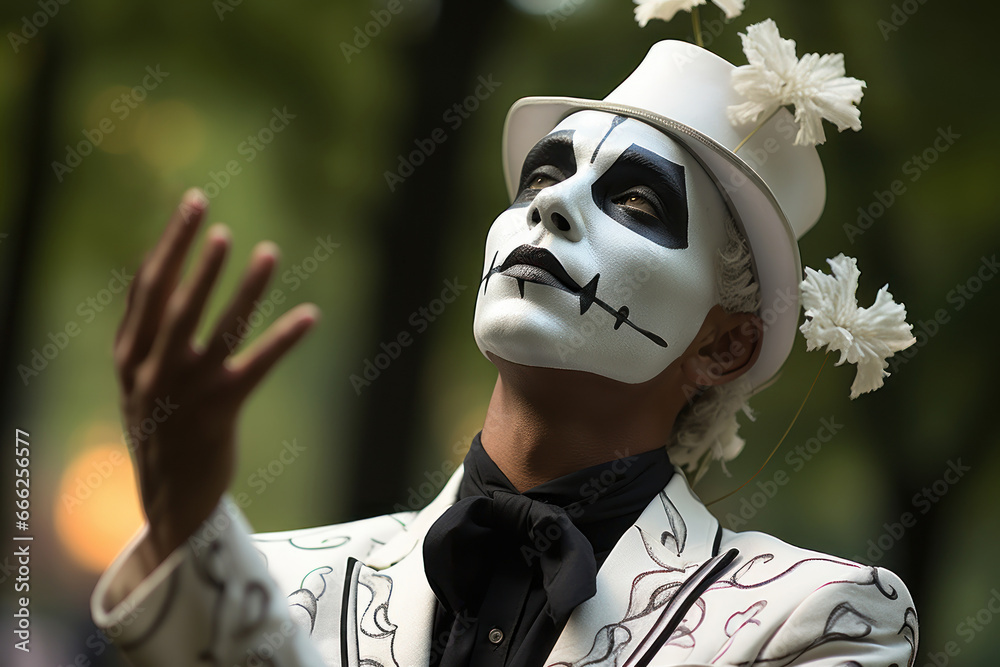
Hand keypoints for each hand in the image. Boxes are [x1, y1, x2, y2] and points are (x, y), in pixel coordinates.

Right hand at [114, 189, 318, 563]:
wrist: (169, 499)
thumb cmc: (161, 427)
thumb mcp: (140, 379)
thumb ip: (148, 332)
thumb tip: (170, 270)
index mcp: (129, 357)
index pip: (148, 288)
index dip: (171, 243)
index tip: (194, 204)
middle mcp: (152, 371)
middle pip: (176, 302)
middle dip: (198, 257)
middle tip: (221, 220)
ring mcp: (186, 392)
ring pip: (219, 329)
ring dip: (245, 289)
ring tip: (268, 253)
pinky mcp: (220, 411)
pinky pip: (257, 366)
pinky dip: (284, 338)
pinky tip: (310, 316)